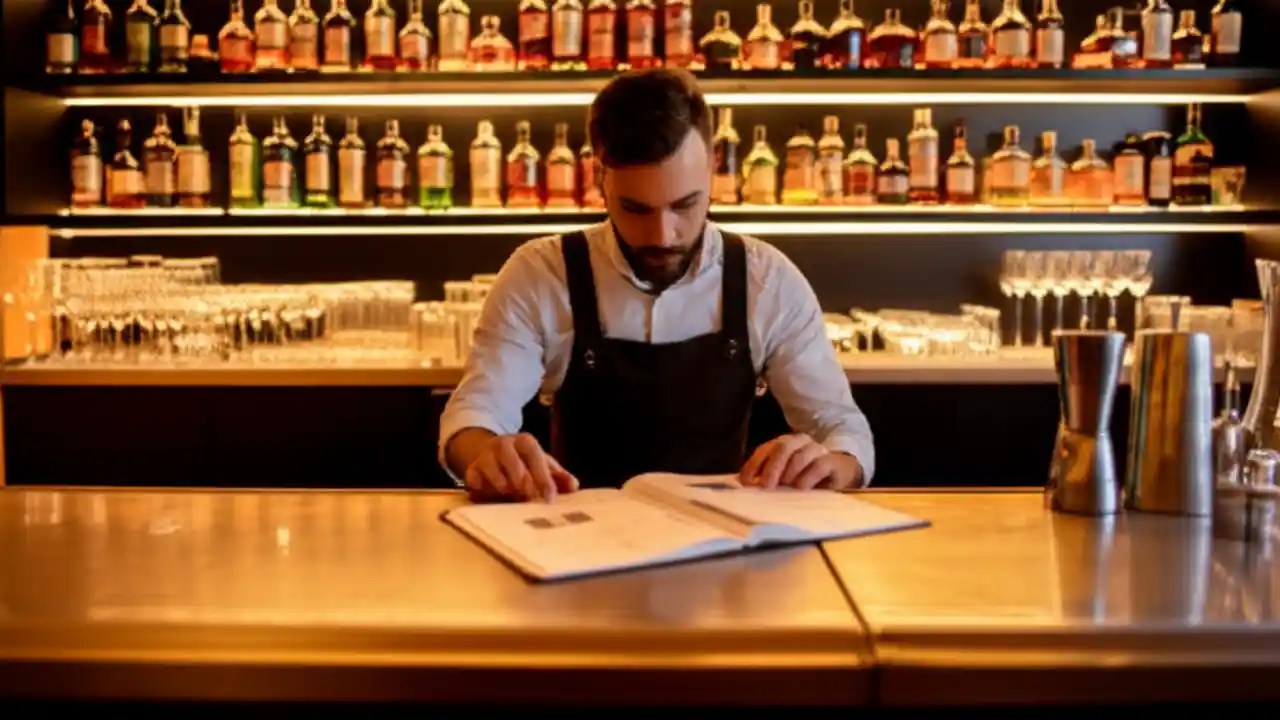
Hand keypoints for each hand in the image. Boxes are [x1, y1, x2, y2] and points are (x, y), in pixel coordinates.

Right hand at [464, 433, 579, 502]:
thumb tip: (574, 486)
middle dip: (525, 486)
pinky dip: (485, 494)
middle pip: (514, 465)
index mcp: (525, 442)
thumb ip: (559, 476)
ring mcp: (485, 457)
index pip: (536, 457)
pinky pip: (476, 484)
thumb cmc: (523, 462)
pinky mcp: (471, 471)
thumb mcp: (542, 464)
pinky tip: (492, 500)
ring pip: (495, 474)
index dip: (543, 479)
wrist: (490, 453)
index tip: (550, 499)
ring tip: (513, 500)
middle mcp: (503, 445)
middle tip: (532, 503)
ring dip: (506, 490)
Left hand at [739, 433, 863, 490]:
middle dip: (772, 467)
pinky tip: (801, 488)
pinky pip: (819, 466)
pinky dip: (807, 478)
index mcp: (784, 444)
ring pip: (800, 455)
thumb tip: (747, 487)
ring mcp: (817, 450)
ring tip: (784, 487)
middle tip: (766, 486)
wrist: (840, 475)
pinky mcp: (832, 462)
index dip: (754, 464)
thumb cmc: (806, 478)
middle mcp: (800, 443)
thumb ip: (769, 478)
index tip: (746, 482)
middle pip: (783, 448)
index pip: (766, 449)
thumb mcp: (785, 477)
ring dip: (789, 472)